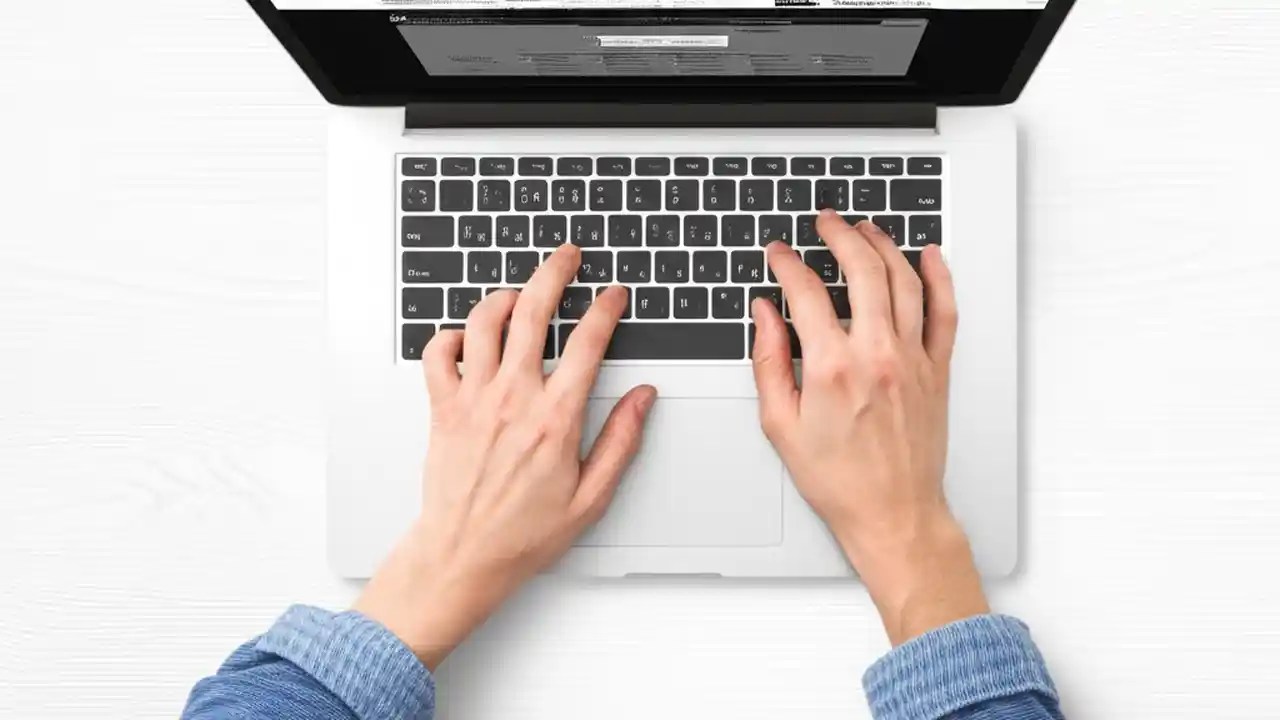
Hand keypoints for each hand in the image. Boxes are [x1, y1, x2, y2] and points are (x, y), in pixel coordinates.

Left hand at [356, 244, 656, 669]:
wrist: (462, 557)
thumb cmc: (523, 534)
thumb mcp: (591, 497)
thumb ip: (621, 441)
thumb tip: (643, 398)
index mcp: (555, 418)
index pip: (588, 344)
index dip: (605, 309)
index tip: (614, 294)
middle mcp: (512, 399)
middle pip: (532, 312)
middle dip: (554, 273)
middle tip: (567, 256)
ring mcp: (473, 399)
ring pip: (482, 322)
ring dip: (503, 296)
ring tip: (519, 291)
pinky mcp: (443, 409)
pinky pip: (437, 354)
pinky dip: (451, 337)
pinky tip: (467, 339)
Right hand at [751, 210, 987, 644]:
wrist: (892, 513)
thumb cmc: (838, 479)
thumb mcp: (780, 424)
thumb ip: (769, 361)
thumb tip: (765, 314)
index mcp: (832, 368)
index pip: (806, 292)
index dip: (787, 263)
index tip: (778, 253)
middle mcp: (877, 355)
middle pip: (862, 270)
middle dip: (839, 235)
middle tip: (825, 222)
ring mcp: (913, 359)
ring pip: (904, 281)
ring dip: (884, 245)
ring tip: (865, 229)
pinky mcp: (937, 371)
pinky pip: (945, 312)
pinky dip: (939, 277)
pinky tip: (928, 257)